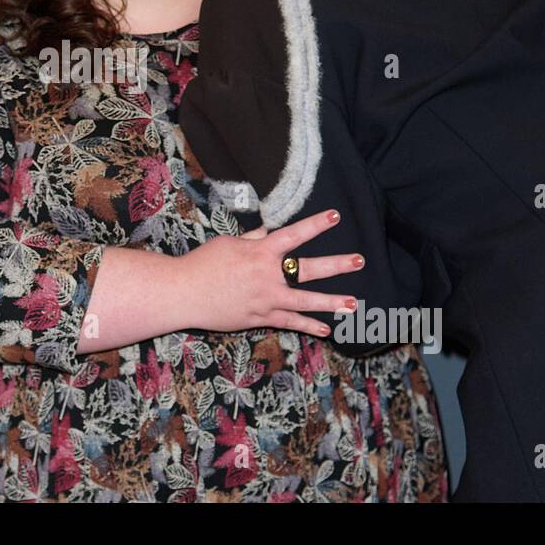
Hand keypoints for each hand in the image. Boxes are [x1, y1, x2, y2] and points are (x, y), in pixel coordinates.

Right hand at [180, 208, 362, 336]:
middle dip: (337, 264)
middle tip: (360, 260)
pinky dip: (308, 326)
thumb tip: (269, 232)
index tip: (336, 215)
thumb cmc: (203, 263)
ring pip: (305, 301)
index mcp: (260, 252)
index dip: (316, 224)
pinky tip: (326, 328)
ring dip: (332, 302)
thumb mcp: (228, 243)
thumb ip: (253, 238)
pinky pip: (289, 322)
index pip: (294, 234)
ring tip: (354, 303)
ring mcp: (266, 299)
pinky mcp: (260, 317)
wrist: (184, 293)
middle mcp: (268, 275)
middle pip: (308, 269)